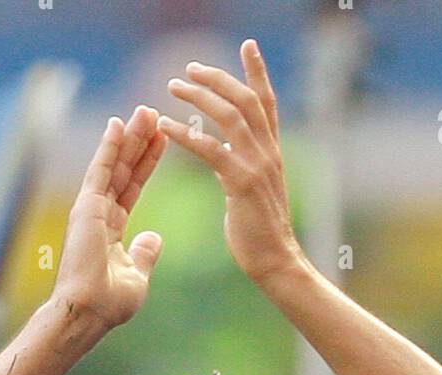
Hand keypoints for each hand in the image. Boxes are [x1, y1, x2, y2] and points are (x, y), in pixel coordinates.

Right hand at [51, 105, 166, 329]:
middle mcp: (100, 214)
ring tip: (144, 110)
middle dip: (140, 142)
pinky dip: (109, 146)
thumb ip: (145, 254)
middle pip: (125, 170)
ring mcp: (91, 209)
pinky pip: (101, 171)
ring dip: (129, 137)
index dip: (148, 163)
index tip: (161, 140)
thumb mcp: (137, 276)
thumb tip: (155, 238)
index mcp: (111, 229)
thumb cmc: (109, 303)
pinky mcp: (86, 207)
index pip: (133, 187)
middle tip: (153, 113)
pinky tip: (118, 123)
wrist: (90, 311)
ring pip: (114, 165)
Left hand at [158, 39, 305, 286]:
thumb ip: (240, 167)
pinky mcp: (242, 183)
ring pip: (230, 116)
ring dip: (199, 97)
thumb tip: (224, 155)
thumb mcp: (252, 192)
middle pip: (246, 99)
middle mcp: (268, 152)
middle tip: (190, 68)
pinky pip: (211, 149)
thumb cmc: (261, 234)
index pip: (267, 102)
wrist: (276, 261)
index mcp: (272, 152)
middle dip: (218, 78)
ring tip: (173, 86)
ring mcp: (257, 166)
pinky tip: (165, 126)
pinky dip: (186, 134)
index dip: (258, 72)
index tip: (248, 45)